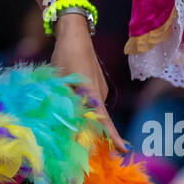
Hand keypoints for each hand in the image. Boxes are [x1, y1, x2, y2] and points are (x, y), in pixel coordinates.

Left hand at [50, 18, 128, 154]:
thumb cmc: (65, 55)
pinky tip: (70, 101)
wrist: (74, 33)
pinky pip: (92, 102)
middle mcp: (101, 93)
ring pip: (92, 110)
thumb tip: (66, 121)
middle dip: (90, 133)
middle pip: (96, 119)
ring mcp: (100, 89)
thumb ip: (65, 101)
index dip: (113, 136)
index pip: (104, 120)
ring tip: (66, 115)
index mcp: (92, 93)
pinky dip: (84, 107)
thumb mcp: (60, 80)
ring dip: (83, 117)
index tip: (124, 150)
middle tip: (78, 145)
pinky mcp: (97, 85)